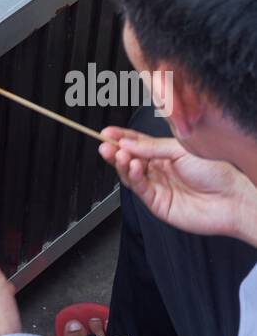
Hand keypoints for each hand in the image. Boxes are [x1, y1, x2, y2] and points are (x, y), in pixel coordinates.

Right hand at [99, 126, 256, 243]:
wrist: (231, 198)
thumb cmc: (216, 171)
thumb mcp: (181, 149)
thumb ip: (152, 147)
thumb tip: (127, 143)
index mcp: (165, 153)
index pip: (137, 143)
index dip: (121, 138)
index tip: (106, 132)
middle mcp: (159, 169)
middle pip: (130, 159)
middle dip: (115, 151)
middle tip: (105, 144)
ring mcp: (157, 186)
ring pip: (131, 174)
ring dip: (122, 163)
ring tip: (118, 154)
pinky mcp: (157, 203)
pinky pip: (140, 189)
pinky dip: (133, 177)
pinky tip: (134, 167)